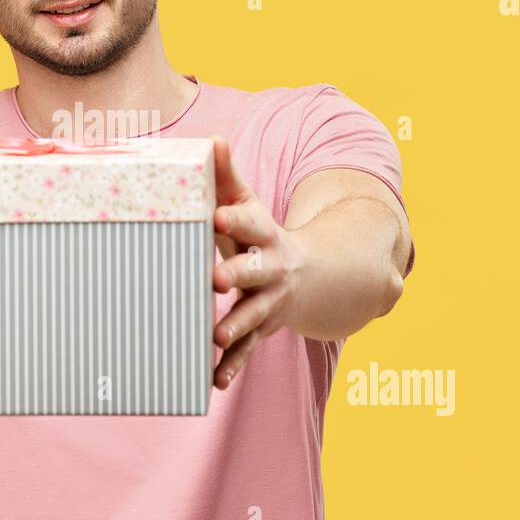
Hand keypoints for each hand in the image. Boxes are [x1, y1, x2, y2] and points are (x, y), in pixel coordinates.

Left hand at [209, 134, 303, 389]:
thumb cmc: (261, 236)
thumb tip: (212, 138)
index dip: (235, 219)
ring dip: (235, 325)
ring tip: (217, 335)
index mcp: (265, 235)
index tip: (218, 216)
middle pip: (255, 270)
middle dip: (238, 274)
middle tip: (216, 279)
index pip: (250, 223)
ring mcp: (269, 301)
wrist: (308, 277)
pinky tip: (214, 381)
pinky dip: (231, 365)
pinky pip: (247, 350)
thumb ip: (227, 176)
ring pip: (252, 314)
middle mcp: (272, 269)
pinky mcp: (261, 328)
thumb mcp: (248, 206)